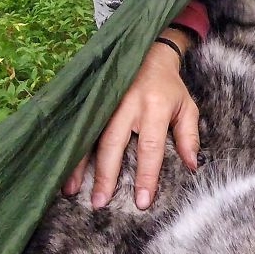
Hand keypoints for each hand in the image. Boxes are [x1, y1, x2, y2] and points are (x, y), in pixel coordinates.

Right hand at [61, 28, 199, 209]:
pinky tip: (63, 165)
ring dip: (79, 164)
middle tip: (99, 203)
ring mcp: (106, 100)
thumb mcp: (187, 107)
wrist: (148, 53)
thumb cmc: (169, 87)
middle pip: (113, 144)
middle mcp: (127, 104)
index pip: (150, 147)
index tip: (142, 201)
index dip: (146, 176)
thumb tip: (191, 166)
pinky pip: (80, 126)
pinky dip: (71, 147)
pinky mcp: (93, 99)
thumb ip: (189, 136)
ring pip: (91, 135)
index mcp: (154, 106)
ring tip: (71, 190)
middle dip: (106, 175)